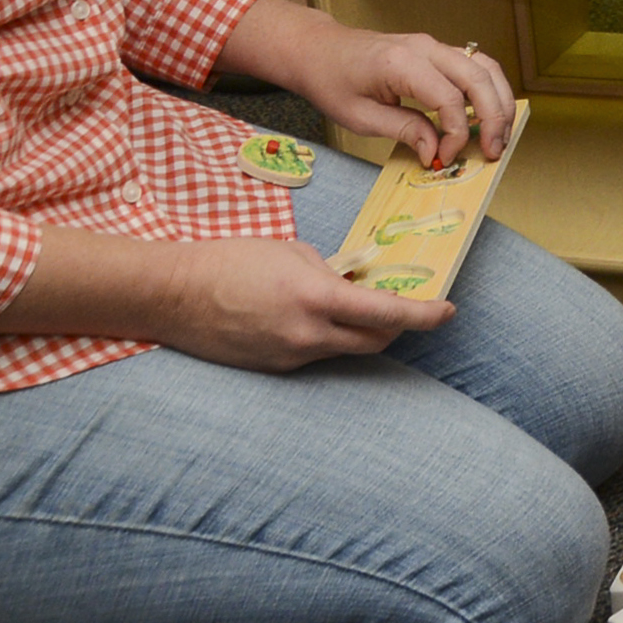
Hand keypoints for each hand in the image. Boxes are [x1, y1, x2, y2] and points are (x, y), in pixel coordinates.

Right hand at [152, 235, 450, 367]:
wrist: (175, 295)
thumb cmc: (232, 262)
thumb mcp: (293, 253)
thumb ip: (332, 273)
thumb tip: (355, 285)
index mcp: (317, 298)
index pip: (388, 315)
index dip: (426, 315)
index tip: (448, 311)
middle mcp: (308, 335)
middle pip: (377, 342)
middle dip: (399, 326)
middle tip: (407, 305)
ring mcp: (290, 357)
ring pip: (346, 350)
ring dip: (360, 331)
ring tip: (352, 305)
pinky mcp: (275, 369)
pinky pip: (317, 355)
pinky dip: (327, 337)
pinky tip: (312, 317)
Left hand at [268, 19, 519, 170]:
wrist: (318, 50)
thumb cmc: (331, 81)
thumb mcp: (359, 117)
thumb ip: (404, 130)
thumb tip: (436, 150)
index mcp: (402, 63)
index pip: (450, 98)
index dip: (456, 133)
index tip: (445, 157)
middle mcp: (425, 48)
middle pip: (479, 77)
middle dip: (494, 116)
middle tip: (494, 150)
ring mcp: (434, 45)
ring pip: (485, 67)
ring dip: (500, 100)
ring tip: (501, 133)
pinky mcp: (436, 50)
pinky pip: (474, 65)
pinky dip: (488, 89)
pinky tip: (488, 113)